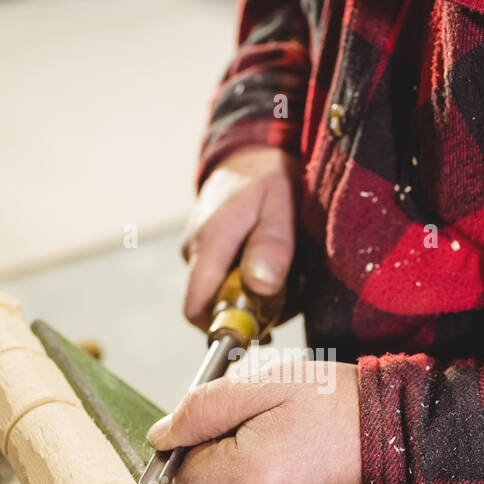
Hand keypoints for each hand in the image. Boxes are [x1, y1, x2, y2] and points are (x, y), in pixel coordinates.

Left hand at [146, 360, 365, 483]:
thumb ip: (205, 408)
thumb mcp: (272, 382)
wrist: (419, 445)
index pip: (184, 477)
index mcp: (249, 480)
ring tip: (299, 462)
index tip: (232, 430)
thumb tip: (161, 437)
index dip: (201, 449)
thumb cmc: (347, 408)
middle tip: (274, 440)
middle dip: (229, 471)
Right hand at [181, 146, 300, 328]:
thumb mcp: (282, 206)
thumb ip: (272, 246)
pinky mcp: (208, 252)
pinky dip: (250, 285)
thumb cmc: (270, 176)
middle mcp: (195, 250)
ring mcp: (198, 251)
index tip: (260, 331)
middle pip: (212, 307)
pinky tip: (272, 271)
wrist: (252, 152)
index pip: (196, 308)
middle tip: (288, 297)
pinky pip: (225, 282)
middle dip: (250, 314)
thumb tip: (259, 287)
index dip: (222, 328)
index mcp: (210, 242)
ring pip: (222, 296)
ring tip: (285, 276)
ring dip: (254, 299)